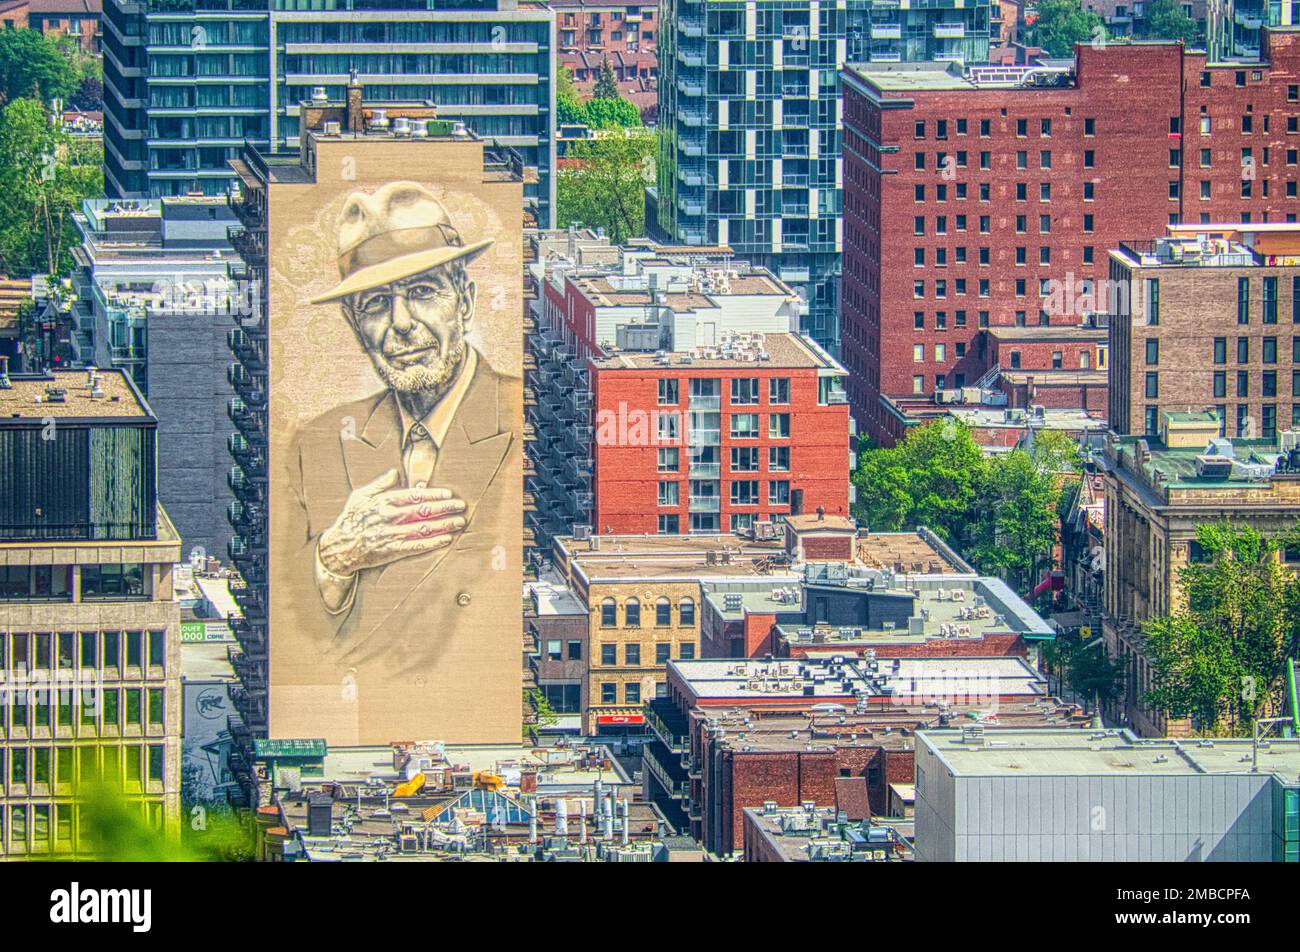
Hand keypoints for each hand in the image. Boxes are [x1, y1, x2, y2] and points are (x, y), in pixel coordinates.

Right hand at [318, 468, 465, 576]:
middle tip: (461, 506)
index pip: (414, 495)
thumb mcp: (360, 496)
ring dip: (444, 525)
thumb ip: (379, 484)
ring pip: (423, 528)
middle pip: (423, 511)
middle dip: (445, 508)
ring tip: (459, 522)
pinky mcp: (392, 551)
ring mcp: (392, 534)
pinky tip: (446, 539)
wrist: (339, 547)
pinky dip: (433, 543)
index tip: (449, 494)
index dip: (434, 494)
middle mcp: (390, 517)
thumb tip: (394, 472)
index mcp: (384, 501)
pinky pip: (417, 546)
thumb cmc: (350, 519)